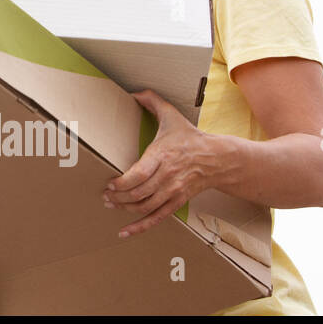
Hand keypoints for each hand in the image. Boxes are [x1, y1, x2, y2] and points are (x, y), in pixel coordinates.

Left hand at [103, 89, 216, 238]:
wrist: (218, 159)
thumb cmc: (190, 137)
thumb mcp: (172, 115)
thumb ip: (153, 101)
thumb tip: (134, 91)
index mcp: (162, 156)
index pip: (139, 174)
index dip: (121, 183)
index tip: (108, 183)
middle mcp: (167, 176)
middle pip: (139, 193)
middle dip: (118, 197)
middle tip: (104, 195)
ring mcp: (173, 191)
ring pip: (145, 207)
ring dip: (125, 209)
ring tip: (110, 205)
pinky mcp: (177, 201)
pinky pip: (157, 218)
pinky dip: (140, 227)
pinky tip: (125, 232)